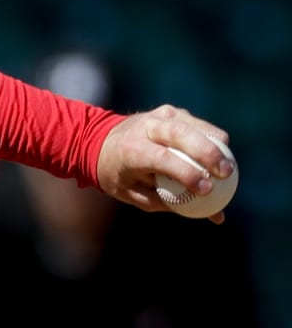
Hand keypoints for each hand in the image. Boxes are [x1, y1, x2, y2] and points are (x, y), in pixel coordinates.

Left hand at [94, 104, 236, 222]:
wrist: (98, 142)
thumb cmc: (120, 175)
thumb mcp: (136, 196)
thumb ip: (173, 204)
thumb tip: (216, 215)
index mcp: (131, 149)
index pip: (163, 158)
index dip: (187, 173)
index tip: (207, 190)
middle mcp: (145, 128)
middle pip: (181, 134)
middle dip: (208, 154)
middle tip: (227, 174)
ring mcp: (158, 116)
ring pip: (192, 125)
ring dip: (215, 144)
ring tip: (229, 167)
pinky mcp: (171, 112)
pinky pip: (197, 124)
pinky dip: (212, 138)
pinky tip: (222, 155)